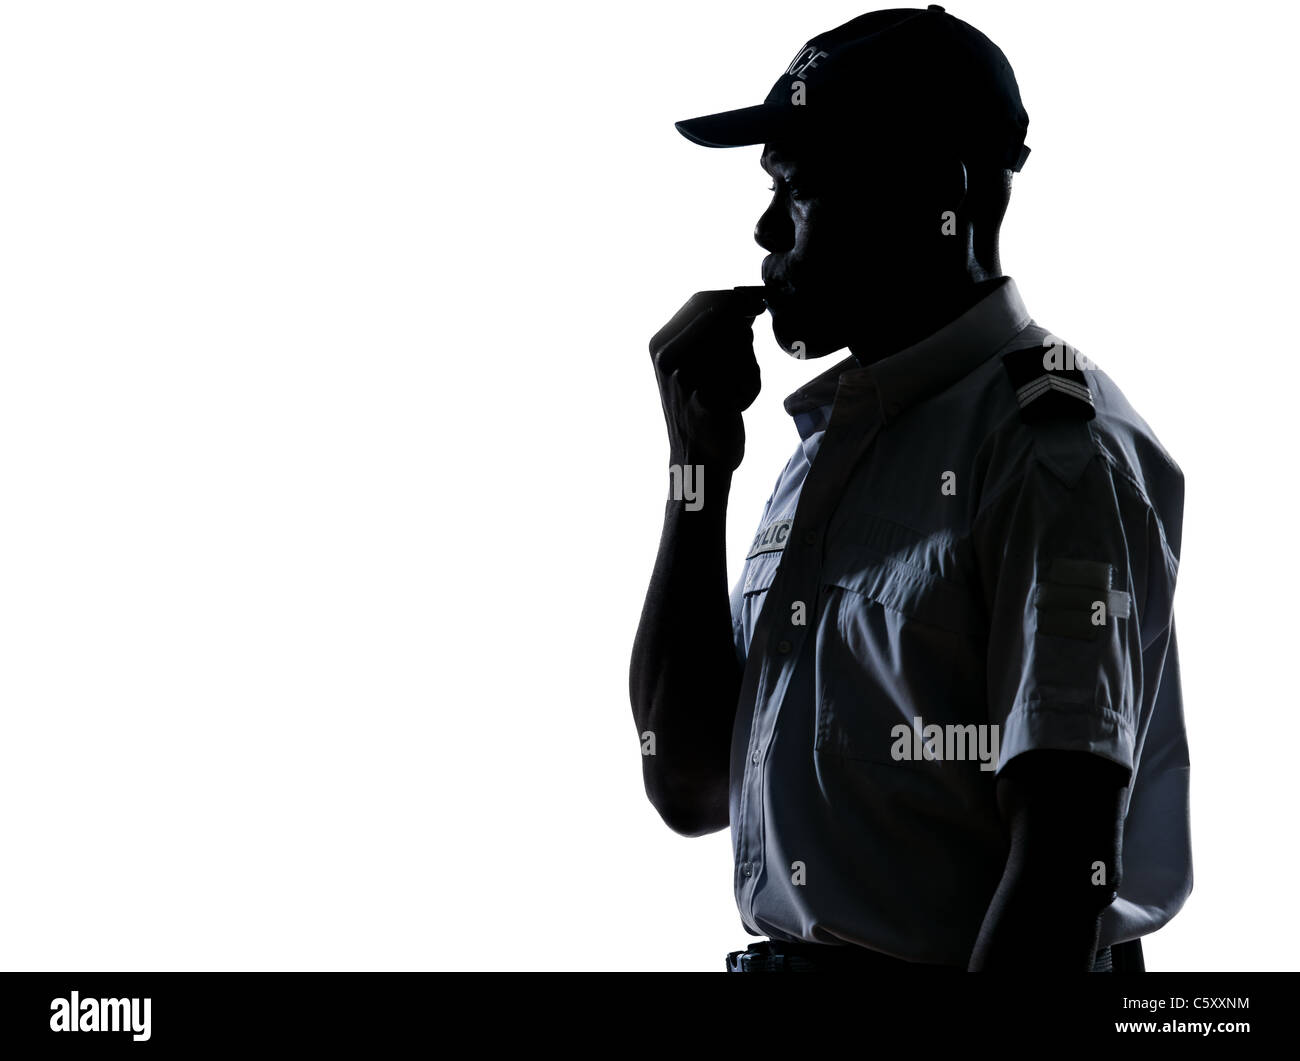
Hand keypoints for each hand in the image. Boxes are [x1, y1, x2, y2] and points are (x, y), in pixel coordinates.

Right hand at [648, 288, 765, 470]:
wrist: (698, 459)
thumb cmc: (704, 408)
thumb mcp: (698, 365)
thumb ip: (717, 332)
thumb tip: (748, 304)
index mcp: (660, 344)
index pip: (702, 301)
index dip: (735, 298)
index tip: (759, 302)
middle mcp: (667, 357)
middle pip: (724, 319)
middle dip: (743, 336)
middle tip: (743, 364)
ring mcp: (684, 378)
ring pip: (739, 344)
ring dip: (748, 365)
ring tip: (734, 390)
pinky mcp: (707, 399)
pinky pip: (747, 374)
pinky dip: (750, 387)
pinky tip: (736, 407)